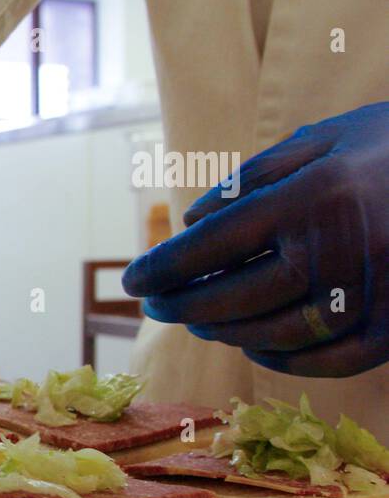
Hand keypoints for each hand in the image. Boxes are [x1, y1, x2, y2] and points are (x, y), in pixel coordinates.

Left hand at [123, 102, 388, 377]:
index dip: (163, 268)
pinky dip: (282, 358)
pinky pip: (327, 359)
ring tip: (199, 321)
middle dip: (183, 306)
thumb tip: (192, 223)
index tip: (132, 279)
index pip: (212, 247)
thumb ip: (256, 176)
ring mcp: (374, 295)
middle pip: (233, 299)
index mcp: (313, 198)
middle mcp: (340, 252)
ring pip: (274, 334)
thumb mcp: (328, 138)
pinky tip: (255, 346)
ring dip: (225, 332)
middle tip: (156, 304)